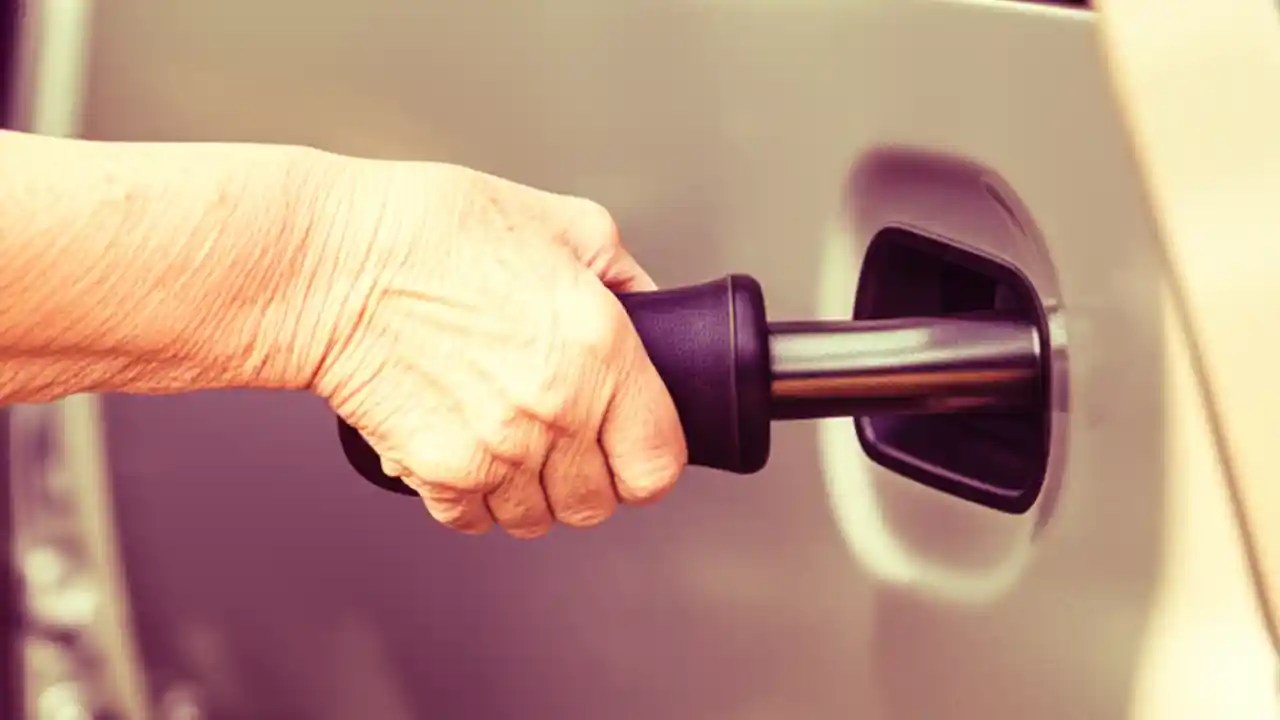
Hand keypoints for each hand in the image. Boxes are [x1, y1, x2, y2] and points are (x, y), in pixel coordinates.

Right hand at [301, 158, 686, 537]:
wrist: (331, 265)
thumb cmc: (434, 232)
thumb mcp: (562, 222)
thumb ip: (624, 275)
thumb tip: (649, 312)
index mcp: (601, 353)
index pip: (659, 463)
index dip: (649, 456)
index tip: (633, 443)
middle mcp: (557, 413)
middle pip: (599, 502)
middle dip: (590, 476)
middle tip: (569, 440)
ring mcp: (497, 452)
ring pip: (538, 519)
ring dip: (532, 491)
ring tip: (513, 441)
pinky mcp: (440, 474)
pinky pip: (476, 521)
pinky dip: (475, 498)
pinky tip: (467, 449)